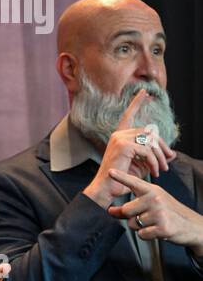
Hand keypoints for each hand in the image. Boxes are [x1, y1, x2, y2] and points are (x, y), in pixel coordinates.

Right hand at [83, 90, 176, 207]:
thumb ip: (155, 157)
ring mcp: (119, 138)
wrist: (107, 189)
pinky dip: (154, 162)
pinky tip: (154, 171)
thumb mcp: (143, 165)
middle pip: (149, 132)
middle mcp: (118, 134)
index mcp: (120, 136)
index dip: (137, 102)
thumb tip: (172, 154)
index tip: (144, 92)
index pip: (129, 115)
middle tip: (168, 160)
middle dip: (162, 147)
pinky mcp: (123, 146)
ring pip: (150, 141)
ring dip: (159, 157)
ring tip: (161, 170)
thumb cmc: (123, 178)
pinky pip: (147, 150)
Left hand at [107, 168, 202, 254]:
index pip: (134, 182)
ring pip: (132, 224)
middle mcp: (155, 199)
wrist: (192, 226)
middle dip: (131, 217)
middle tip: (146, 217)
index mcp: (152, 191)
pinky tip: (157, 230)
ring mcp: (160, 213)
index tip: (110, 172)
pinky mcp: (163, 227)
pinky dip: (147, 235)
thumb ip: (130, 206)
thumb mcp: (151, 204)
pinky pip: (141, 235)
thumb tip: (110, 210)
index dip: (121, 177)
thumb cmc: (169, 213)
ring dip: (140, 227)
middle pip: (125, 210)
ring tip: (154, 223)